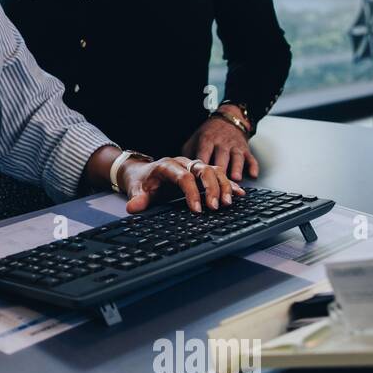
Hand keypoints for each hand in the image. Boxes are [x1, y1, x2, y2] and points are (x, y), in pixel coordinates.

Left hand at [118, 156, 244, 214]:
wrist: (142, 172)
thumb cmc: (141, 181)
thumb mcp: (135, 190)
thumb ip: (137, 198)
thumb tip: (133, 207)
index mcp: (167, 166)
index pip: (183, 177)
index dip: (191, 192)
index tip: (196, 209)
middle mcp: (183, 163)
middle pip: (202, 170)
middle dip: (211, 188)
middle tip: (215, 207)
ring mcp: (193, 166)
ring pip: (213, 171)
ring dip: (223, 186)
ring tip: (228, 202)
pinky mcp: (200, 172)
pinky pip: (218, 175)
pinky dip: (229, 184)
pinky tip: (239, 193)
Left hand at [182, 111, 259, 180]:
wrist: (227, 119)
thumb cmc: (207, 135)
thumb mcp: (193, 140)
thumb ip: (188, 155)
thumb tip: (182, 174)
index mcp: (206, 141)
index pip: (203, 156)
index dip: (200, 170)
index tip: (198, 183)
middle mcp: (222, 143)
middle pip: (221, 159)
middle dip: (219, 174)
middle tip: (217, 188)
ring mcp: (235, 146)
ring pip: (237, 158)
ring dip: (237, 169)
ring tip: (236, 180)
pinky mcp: (246, 150)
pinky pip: (251, 158)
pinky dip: (253, 167)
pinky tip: (253, 176)